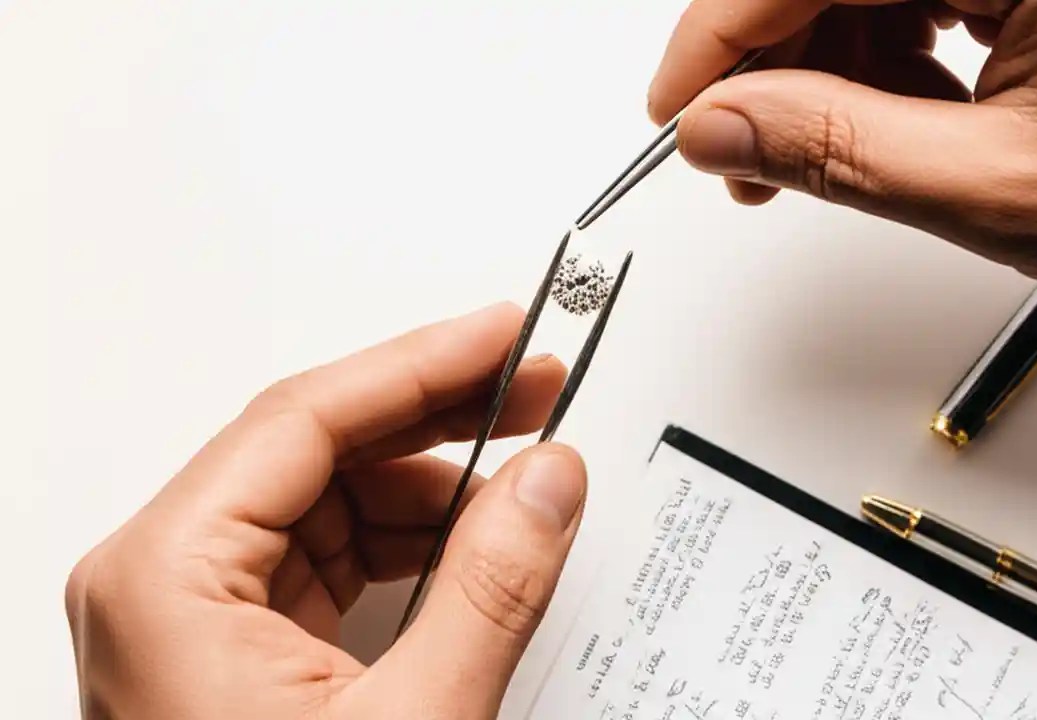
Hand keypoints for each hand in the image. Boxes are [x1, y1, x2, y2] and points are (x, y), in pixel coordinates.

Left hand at [64, 303, 585, 718]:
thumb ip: (492, 585)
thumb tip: (549, 481)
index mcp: (166, 578)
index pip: (304, 419)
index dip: (419, 364)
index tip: (501, 333)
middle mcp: (163, 584)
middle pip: (315, 451)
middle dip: (436, 418)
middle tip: (531, 386)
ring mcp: (193, 618)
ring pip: (326, 504)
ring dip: (430, 486)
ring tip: (520, 478)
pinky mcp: (234, 652)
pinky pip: (328, 561)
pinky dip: (407, 546)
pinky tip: (471, 540)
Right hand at [649, 0, 1036, 316]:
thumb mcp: (998, 188)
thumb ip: (837, 152)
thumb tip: (719, 129)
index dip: (720, 35)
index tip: (677, 108)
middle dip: (772, 57)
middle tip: (743, 152)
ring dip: (827, 62)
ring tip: (827, 154)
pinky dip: (890, 53)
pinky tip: (899, 117)